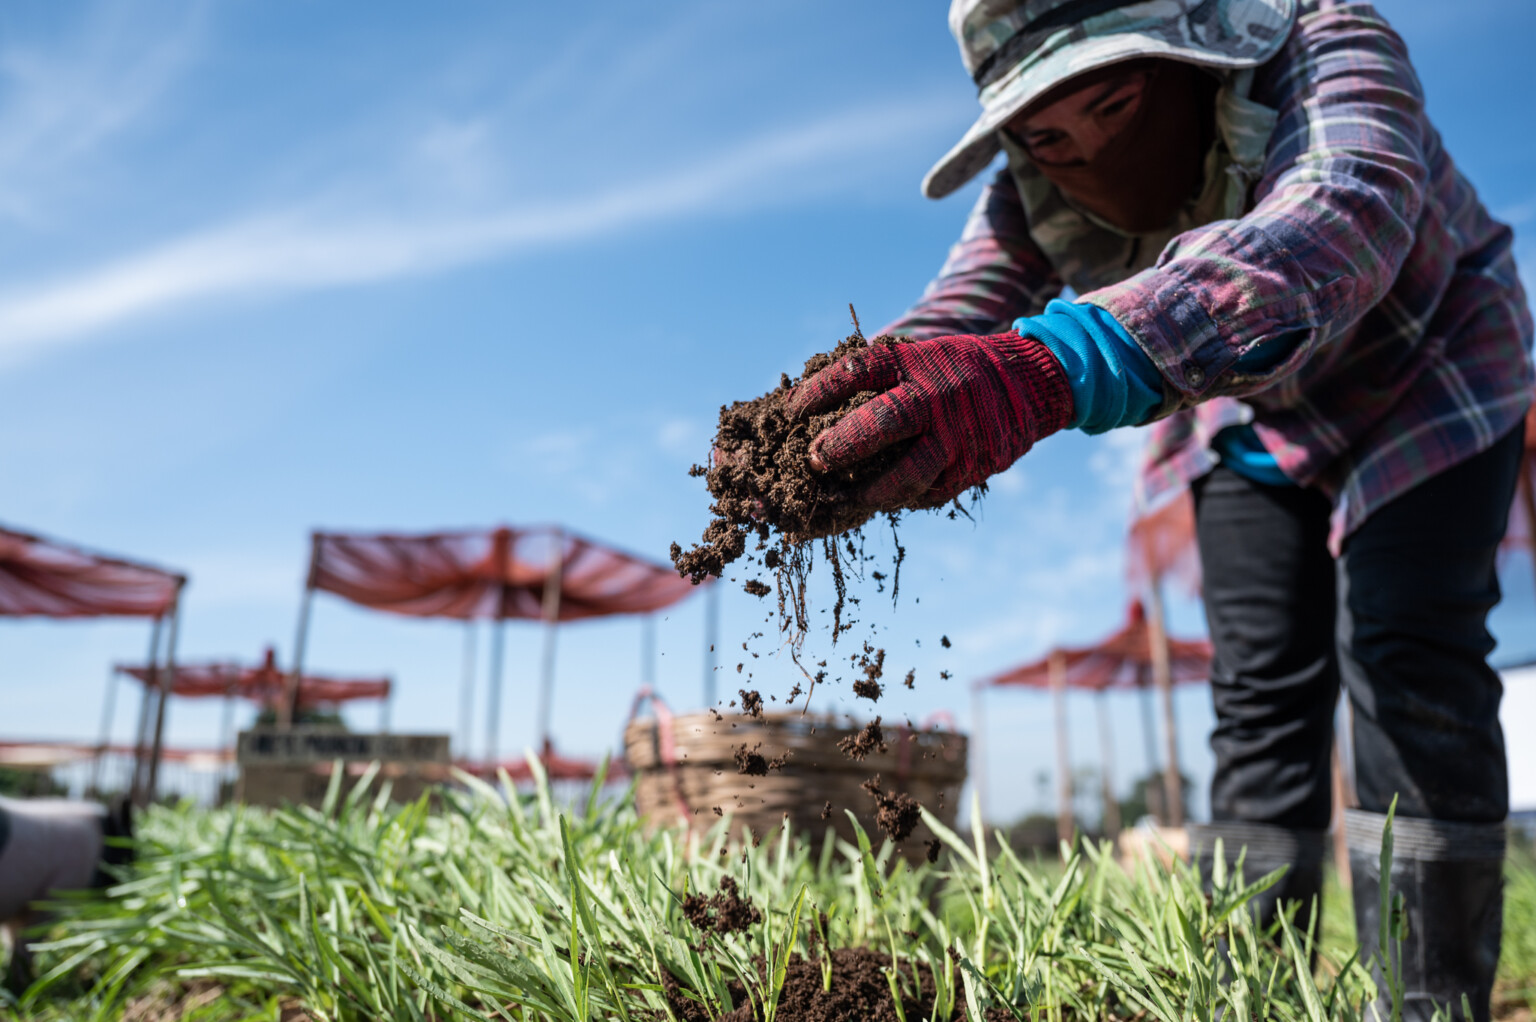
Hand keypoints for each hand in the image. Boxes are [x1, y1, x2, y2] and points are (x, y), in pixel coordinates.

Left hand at [787, 331, 1071, 509]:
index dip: (820, 391)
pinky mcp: (971, 469)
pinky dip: (900, 499)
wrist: (1030, 382)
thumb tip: (811, 413)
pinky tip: (879, 499)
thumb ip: (877, 380)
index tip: (791, 412)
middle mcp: (936, 397)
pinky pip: (927, 493)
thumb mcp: (917, 356)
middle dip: (843, 445)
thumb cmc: (953, 370)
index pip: (858, 371)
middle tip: (814, 460)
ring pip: (908, 475)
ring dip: (868, 493)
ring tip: (839, 500)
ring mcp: (956, 436)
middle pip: (884, 423)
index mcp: (914, 362)